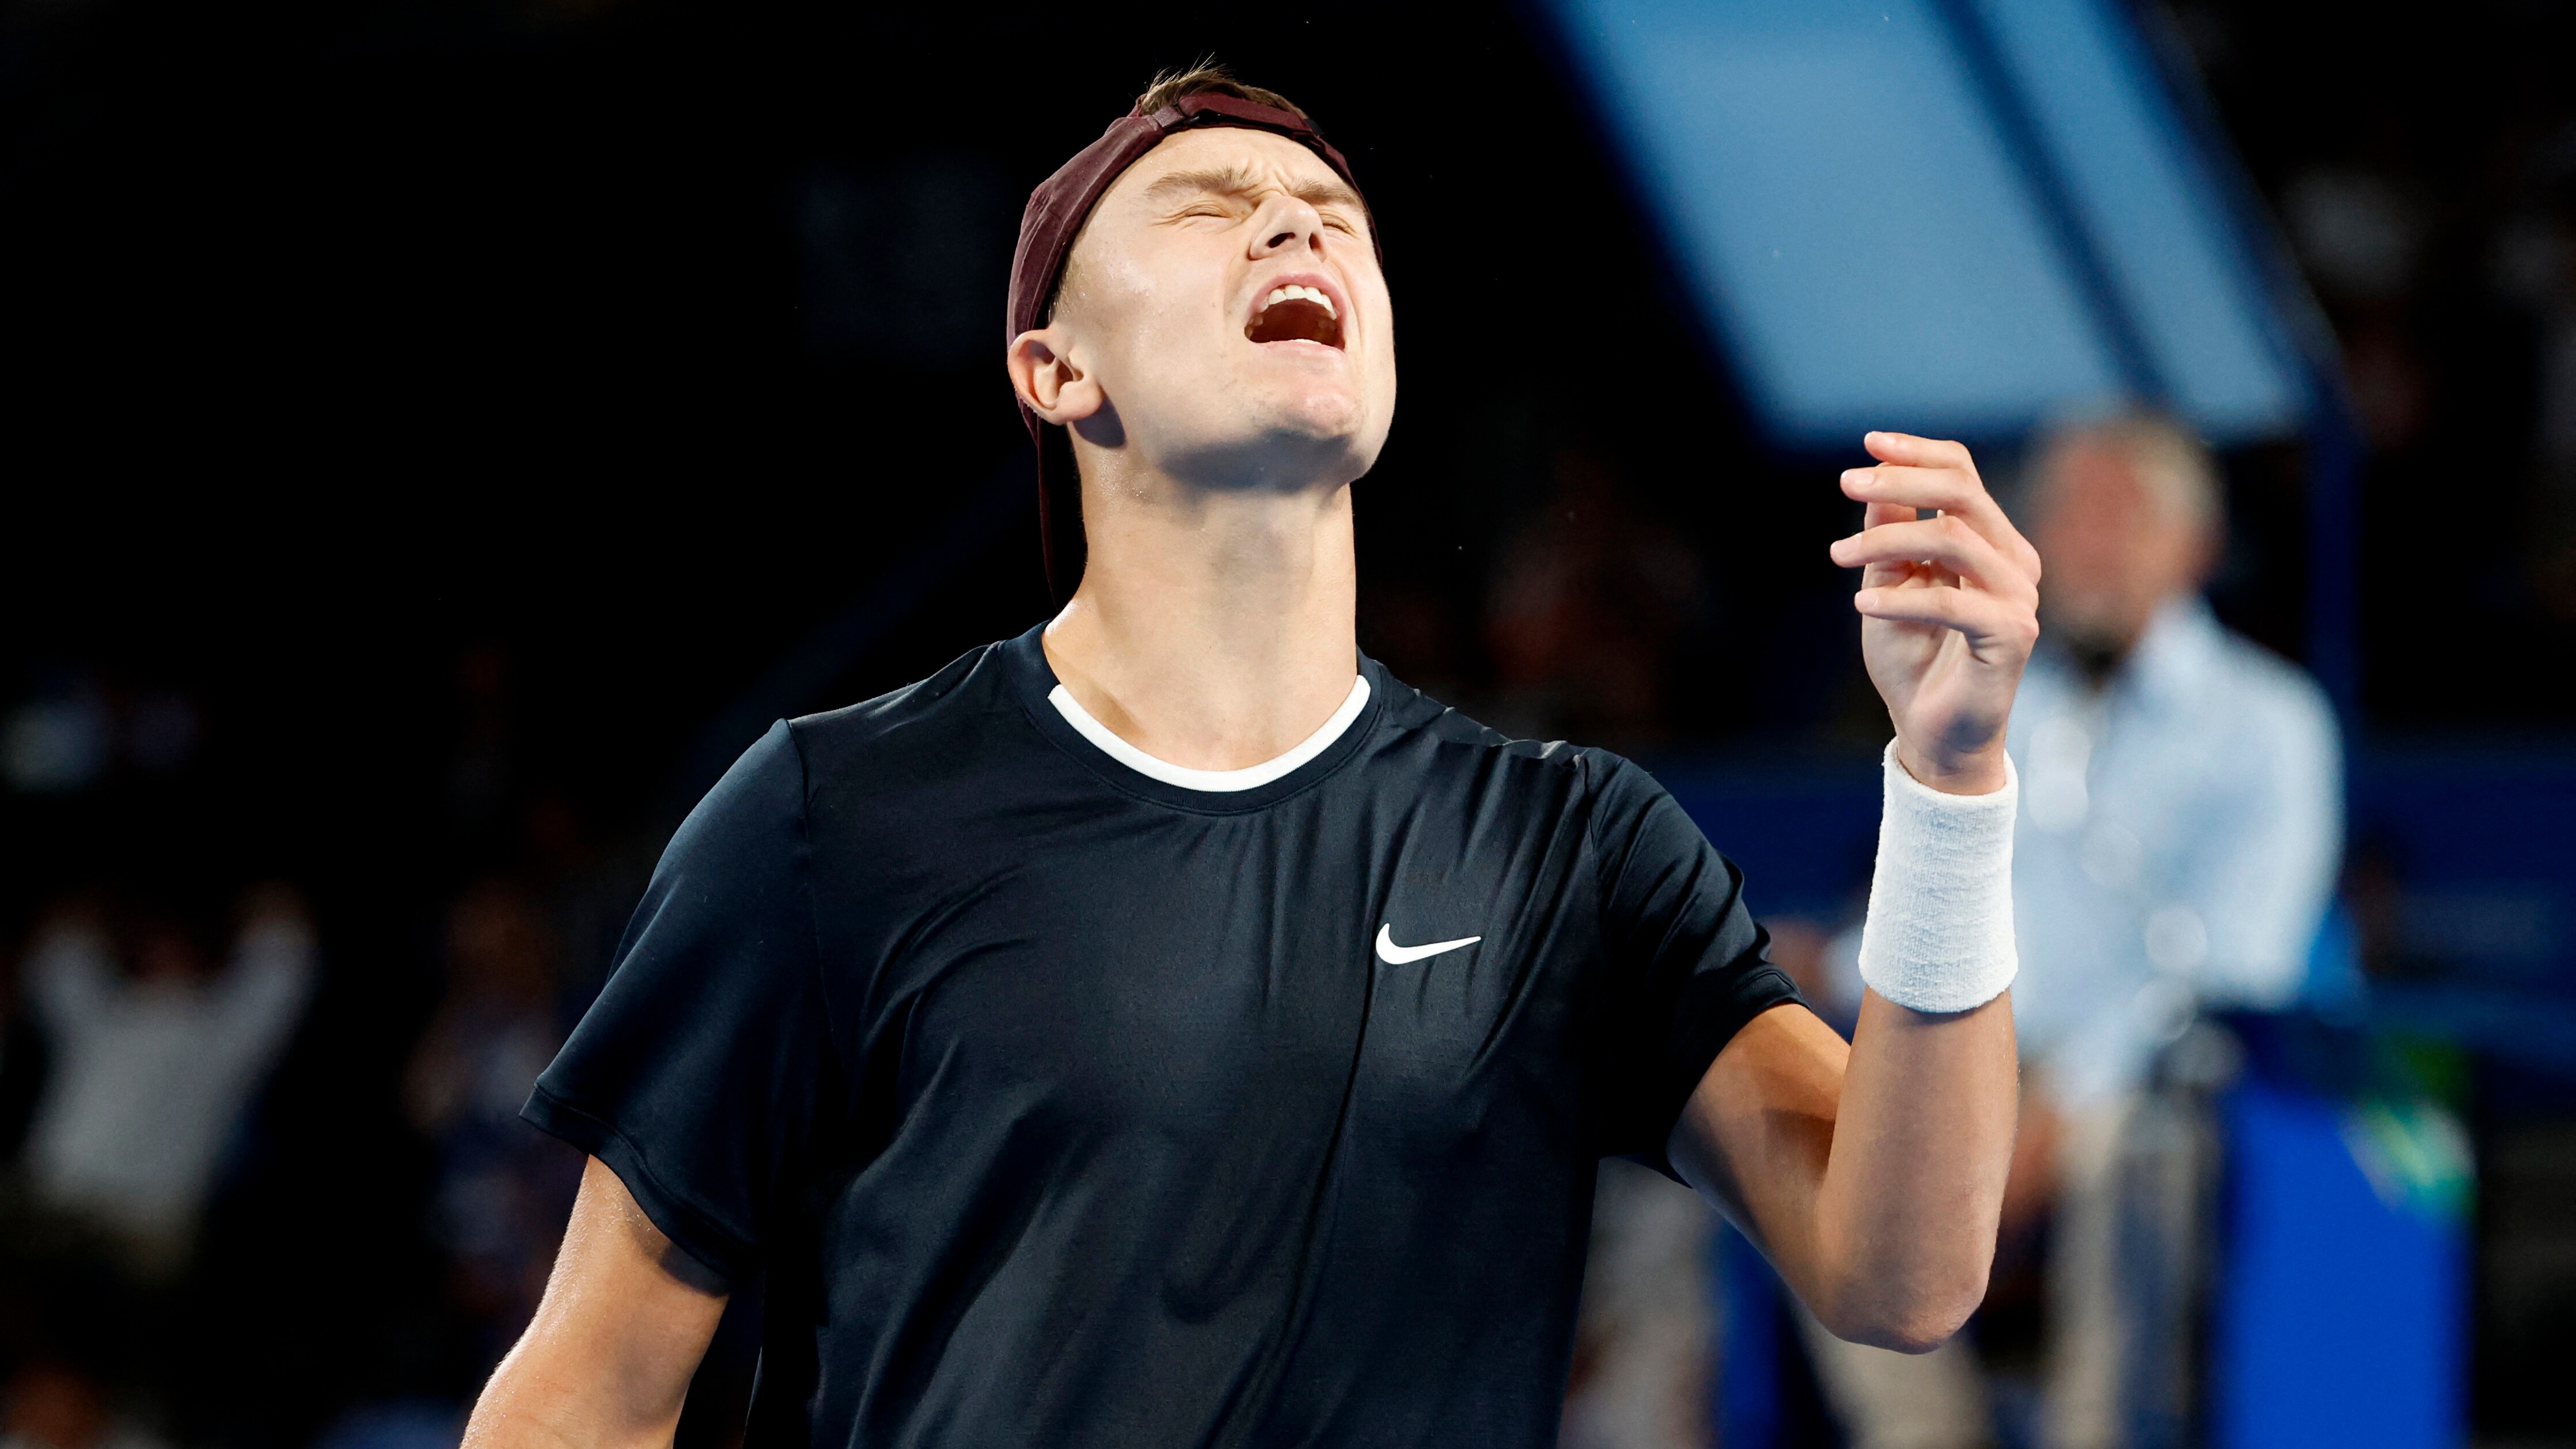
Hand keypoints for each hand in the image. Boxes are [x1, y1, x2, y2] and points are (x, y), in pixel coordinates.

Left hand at [1830, 432, 2039, 794]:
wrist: (1931, 731)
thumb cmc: (1912, 657)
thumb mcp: (1888, 585)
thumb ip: (1889, 536)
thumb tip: (1877, 481)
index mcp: (1989, 542)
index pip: (1963, 475)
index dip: (1917, 453)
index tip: (1868, 444)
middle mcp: (2012, 561)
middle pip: (1962, 492)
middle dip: (1899, 482)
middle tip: (1846, 483)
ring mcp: (2017, 597)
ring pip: (1952, 539)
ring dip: (1885, 542)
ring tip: (1837, 556)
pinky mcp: (2011, 634)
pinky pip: (1953, 601)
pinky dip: (1900, 599)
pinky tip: (1862, 606)